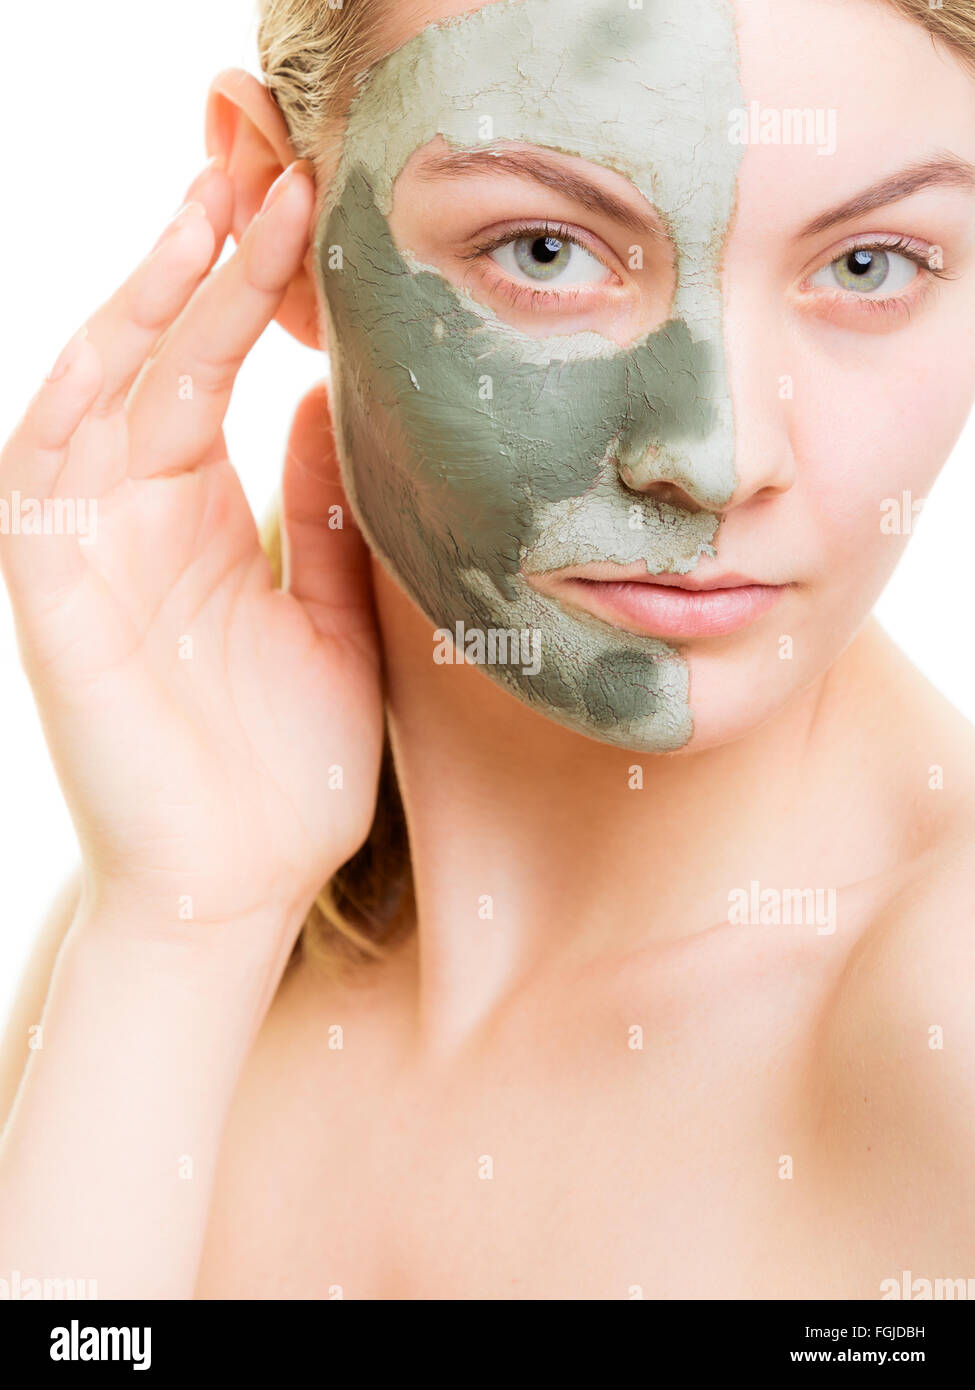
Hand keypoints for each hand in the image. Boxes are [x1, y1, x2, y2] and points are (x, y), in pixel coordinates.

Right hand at [0, 158, 383, 950]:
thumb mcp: (332, 614)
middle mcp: (133, 512)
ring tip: (218, 210)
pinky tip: (134, 323)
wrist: (243, 881)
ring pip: (100, 385)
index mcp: (198, 516)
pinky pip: (49, 464)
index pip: (211, 367)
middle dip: (205, 253)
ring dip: (153, 298)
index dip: (251, 282)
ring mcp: (86, 543)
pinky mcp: (51, 586)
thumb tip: (328, 399)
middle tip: (265, 160)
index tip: (307, 202)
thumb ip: (321, 509)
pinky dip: (84, 390)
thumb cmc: (285, 763)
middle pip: (157, 351)